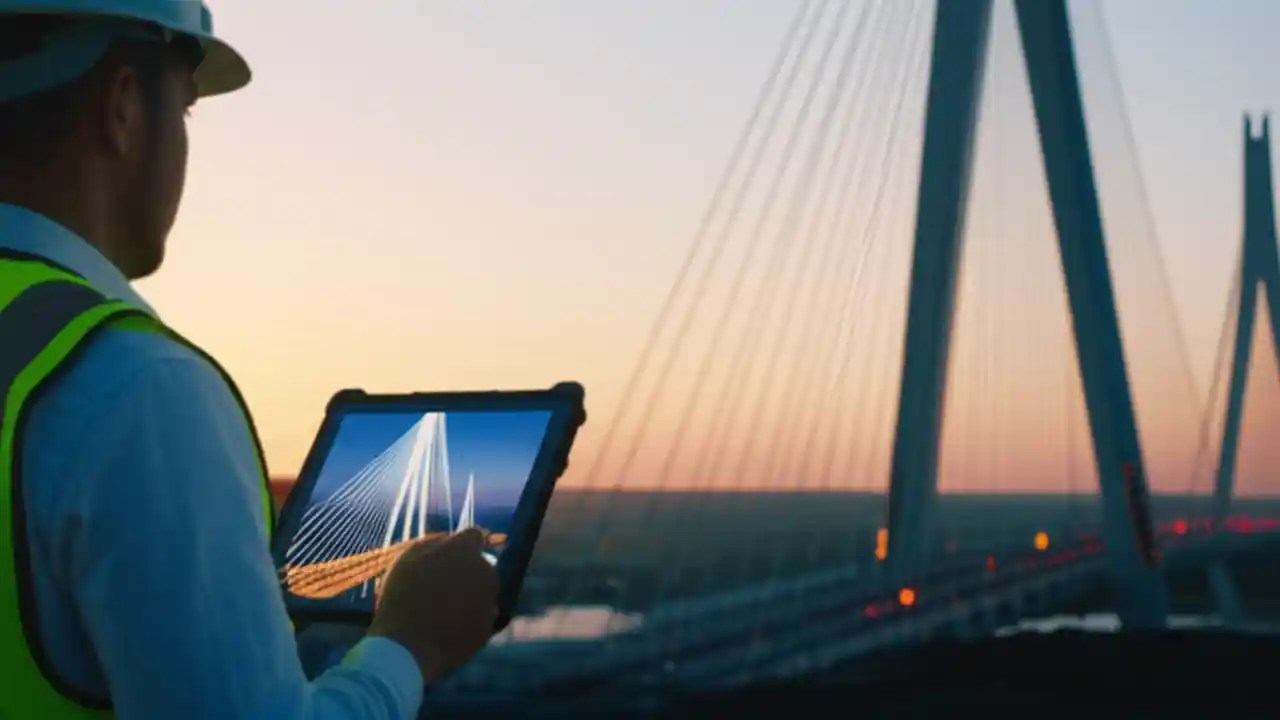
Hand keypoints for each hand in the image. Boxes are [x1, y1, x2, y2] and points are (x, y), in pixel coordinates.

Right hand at [367, 528, 498, 682]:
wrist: (407, 648)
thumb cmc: (401, 598)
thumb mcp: (407, 560)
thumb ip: (432, 545)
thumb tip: (449, 541)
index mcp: (464, 551)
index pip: (474, 536)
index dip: (462, 544)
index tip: (453, 553)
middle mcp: (484, 572)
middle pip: (480, 565)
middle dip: (466, 571)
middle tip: (441, 587)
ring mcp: (489, 601)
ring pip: (482, 591)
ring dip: (470, 595)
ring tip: (442, 611)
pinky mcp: (488, 627)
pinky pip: (480, 616)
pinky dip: (469, 619)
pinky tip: (448, 628)